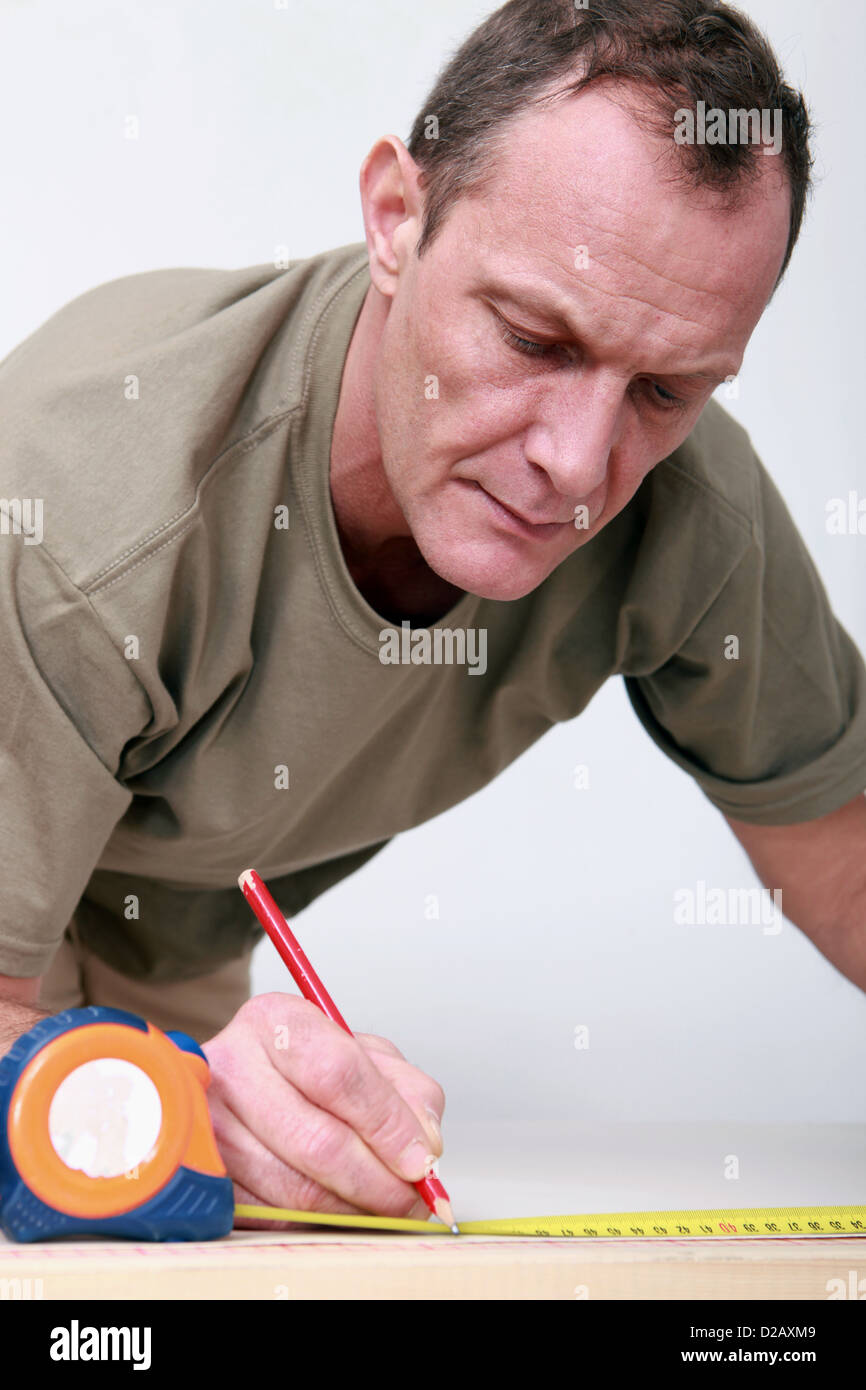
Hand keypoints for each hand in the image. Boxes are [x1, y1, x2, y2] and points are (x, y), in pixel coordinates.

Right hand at [201, 993, 445, 1228]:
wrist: (242, 1088)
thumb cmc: (310, 1071)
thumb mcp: (367, 1058)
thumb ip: (408, 1092)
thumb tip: (424, 1148)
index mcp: (275, 1020)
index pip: (339, 1074)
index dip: (387, 1124)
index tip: (421, 1160)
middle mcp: (230, 1065)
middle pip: (318, 1140)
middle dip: (378, 1182)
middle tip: (412, 1200)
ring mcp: (207, 1124)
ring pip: (296, 1189)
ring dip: (352, 1209)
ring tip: (380, 1206)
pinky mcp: (203, 1175)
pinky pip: (271, 1216)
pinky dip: (315, 1223)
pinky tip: (336, 1209)